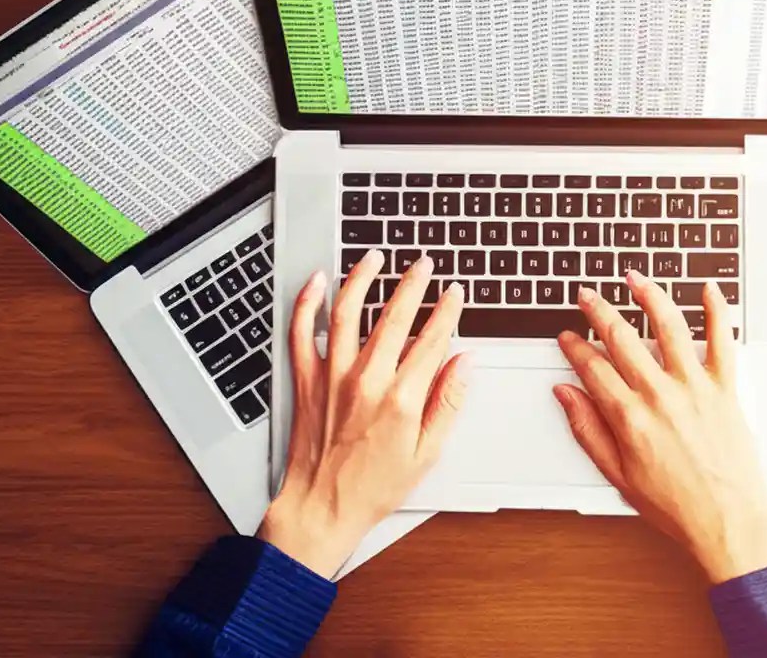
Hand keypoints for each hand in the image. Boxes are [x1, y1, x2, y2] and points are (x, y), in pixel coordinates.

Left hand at [258, 250, 468, 577]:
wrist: (320, 507)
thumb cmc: (372, 489)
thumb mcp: (427, 453)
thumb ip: (448, 403)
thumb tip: (464, 365)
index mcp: (402, 399)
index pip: (432, 340)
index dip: (448, 311)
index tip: (455, 293)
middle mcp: (366, 381)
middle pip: (394, 316)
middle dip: (413, 284)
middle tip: (423, 265)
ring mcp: (332, 376)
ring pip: (347, 312)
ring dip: (362, 278)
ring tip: (375, 258)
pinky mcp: (305, 380)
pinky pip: (302, 331)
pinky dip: (308, 302)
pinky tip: (318, 282)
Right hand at [554, 271, 766, 583]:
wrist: (728, 521)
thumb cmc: (677, 505)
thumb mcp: (617, 475)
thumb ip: (588, 430)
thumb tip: (566, 396)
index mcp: (629, 417)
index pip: (592, 368)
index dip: (574, 347)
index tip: (566, 336)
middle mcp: (660, 395)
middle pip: (621, 338)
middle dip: (599, 310)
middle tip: (587, 295)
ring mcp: (695, 387)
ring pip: (669, 326)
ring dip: (648, 295)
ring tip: (634, 278)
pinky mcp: (725, 388)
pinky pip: (723, 340)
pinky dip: (717, 310)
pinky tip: (708, 288)